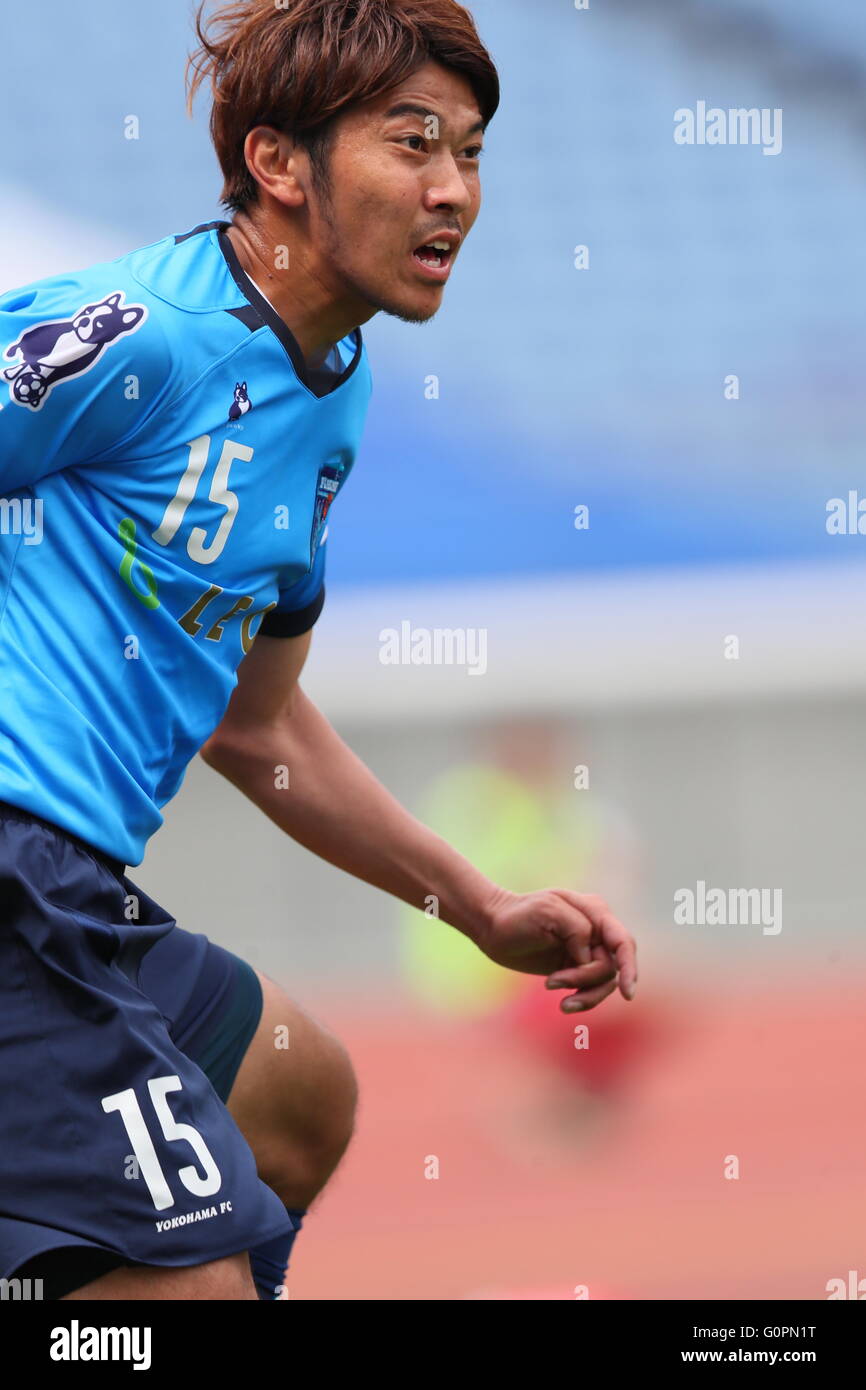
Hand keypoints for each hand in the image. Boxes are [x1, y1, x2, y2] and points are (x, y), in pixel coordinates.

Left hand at [475, 887, 637, 1012]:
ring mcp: (587, 950)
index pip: (622, 942)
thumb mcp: (547, 911)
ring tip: (560, 1003)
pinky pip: (590, 988)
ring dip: (585, 995)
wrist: (493, 927)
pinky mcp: (576, 967)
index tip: (627, 994)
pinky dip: (581, 998)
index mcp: (595, 912)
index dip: (630, 967)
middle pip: (611, 966)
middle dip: (587, 980)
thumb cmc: (518, 915)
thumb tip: (588, 956)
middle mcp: (597, 931)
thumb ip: (577, 928)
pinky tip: (562, 1003)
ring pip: (604, 982)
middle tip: (552, 982)